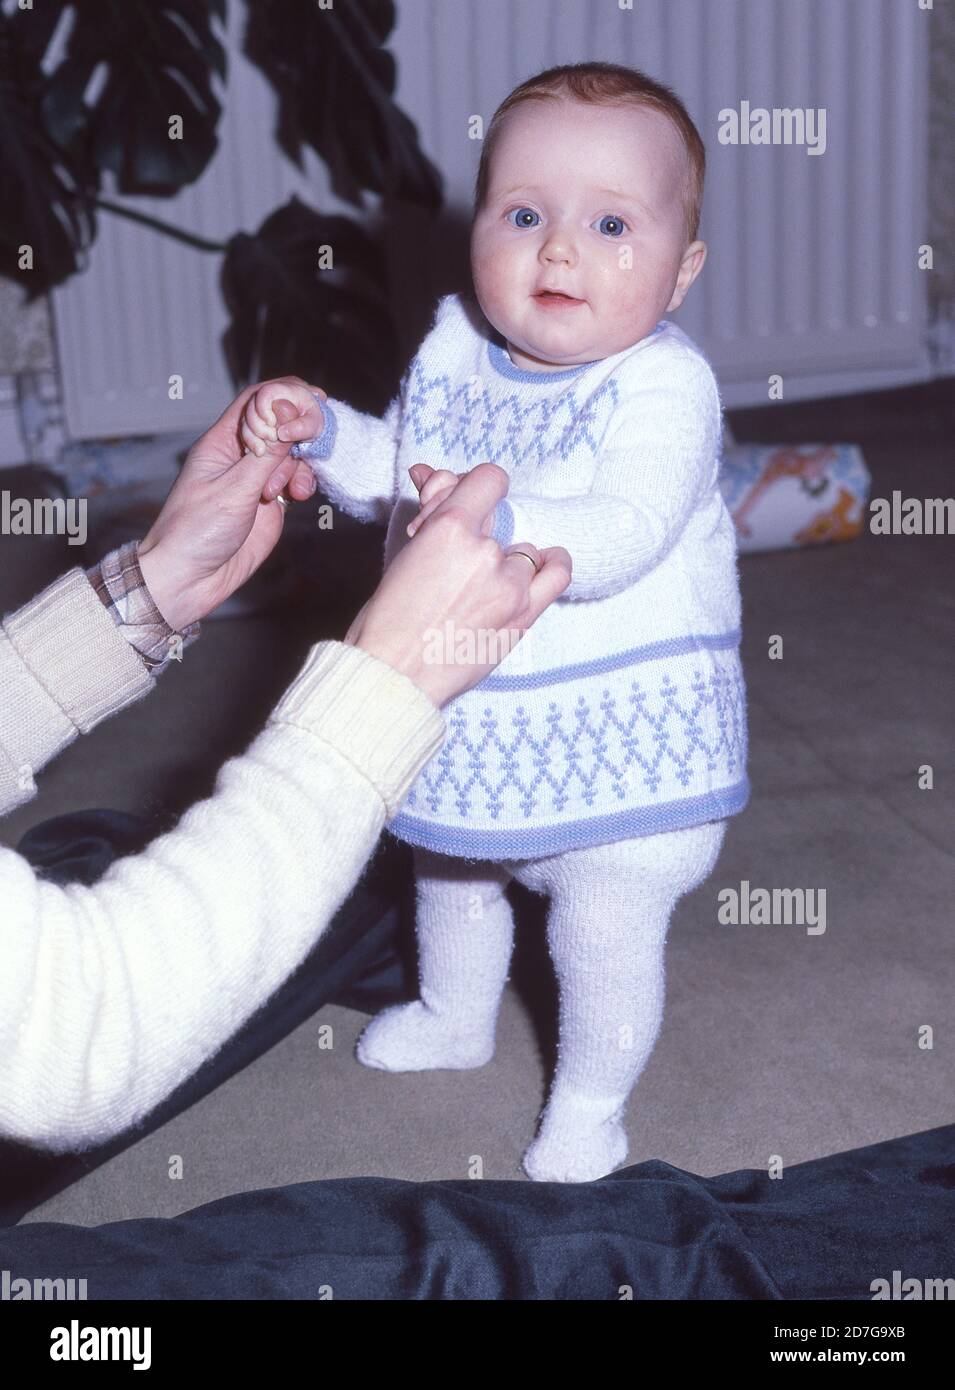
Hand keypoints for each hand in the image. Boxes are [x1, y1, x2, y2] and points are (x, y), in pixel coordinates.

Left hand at [138, 392, 315, 630]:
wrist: (188, 580)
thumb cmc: (194, 533)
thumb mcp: (233, 490)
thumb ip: (265, 453)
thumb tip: (287, 413)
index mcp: (222, 442)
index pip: (256, 401)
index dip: (285, 394)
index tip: (314, 398)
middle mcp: (240, 456)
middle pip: (280, 424)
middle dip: (301, 429)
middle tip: (313, 441)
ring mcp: (256, 479)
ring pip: (292, 453)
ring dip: (302, 463)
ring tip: (292, 488)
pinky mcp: (269, 503)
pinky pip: (295, 480)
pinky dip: (304, 482)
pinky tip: (299, 496)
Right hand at [345, 462, 571, 706]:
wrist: (394, 675)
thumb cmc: (387, 621)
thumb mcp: (403, 554)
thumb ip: (430, 514)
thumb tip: (432, 473)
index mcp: (448, 529)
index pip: (489, 479)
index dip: (475, 488)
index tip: (462, 502)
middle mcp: (485, 551)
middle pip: (500, 516)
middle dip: (478, 527)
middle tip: (454, 556)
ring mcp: (509, 585)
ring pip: (522, 551)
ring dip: (503, 562)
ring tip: (477, 585)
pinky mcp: (523, 615)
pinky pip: (556, 575)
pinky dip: (551, 564)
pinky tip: (542, 564)